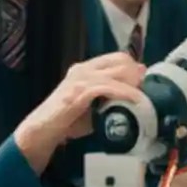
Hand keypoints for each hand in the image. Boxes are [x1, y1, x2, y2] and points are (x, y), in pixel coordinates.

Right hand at [14, 52, 145, 172]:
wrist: (44, 130)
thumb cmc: (69, 120)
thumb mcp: (95, 105)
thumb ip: (112, 96)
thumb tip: (137, 88)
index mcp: (86, 68)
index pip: (119, 57)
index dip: (134, 69)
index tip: (142, 84)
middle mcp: (84, 68)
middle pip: (122, 60)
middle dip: (137, 76)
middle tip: (143, 93)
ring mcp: (81, 78)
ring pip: (118, 72)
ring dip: (134, 85)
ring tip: (143, 99)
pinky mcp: (79, 91)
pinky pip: (109, 87)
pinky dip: (125, 94)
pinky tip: (135, 101)